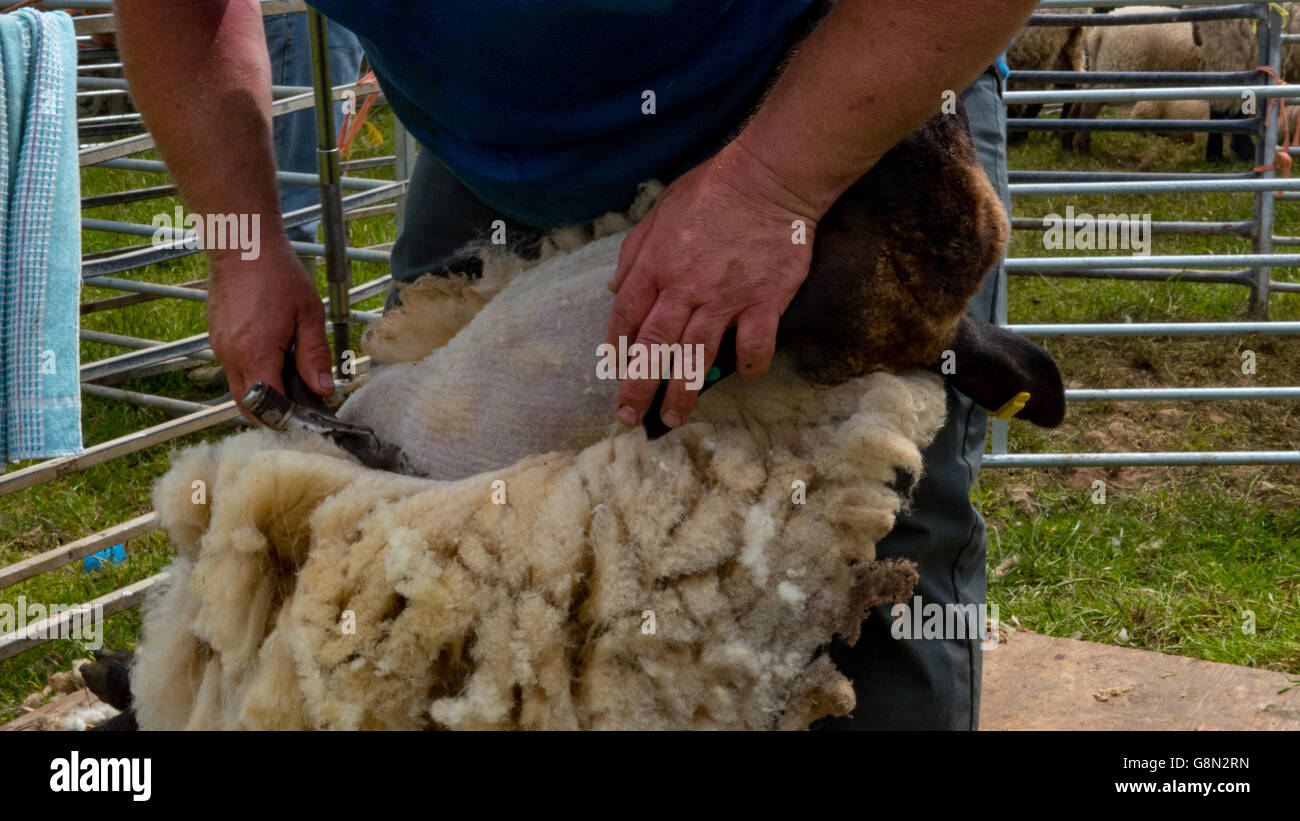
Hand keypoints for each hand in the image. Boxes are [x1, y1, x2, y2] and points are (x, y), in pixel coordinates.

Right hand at [206, 245, 334, 420]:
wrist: (242, 245)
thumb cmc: (277, 274)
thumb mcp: (309, 315)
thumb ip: (315, 356)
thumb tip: (324, 390)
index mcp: (256, 353)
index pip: (268, 407)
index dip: (289, 417)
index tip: (310, 417)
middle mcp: (231, 356)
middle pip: (249, 406)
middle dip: (274, 414)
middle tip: (301, 408)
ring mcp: (219, 348)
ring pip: (239, 389)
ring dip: (264, 394)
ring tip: (291, 380)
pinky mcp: (216, 339)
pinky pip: (234, 370)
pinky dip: (253, 375)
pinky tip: (275, 360)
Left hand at [605, 140, 819, 428]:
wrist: (770, 177)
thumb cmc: (713, 188)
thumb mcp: (660, 209)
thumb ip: (635, 251)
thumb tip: (616, 287)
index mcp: (656, 265)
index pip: (626, 315)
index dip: (617, 348)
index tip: (614, 370)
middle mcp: (685, 287)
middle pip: (655, 346)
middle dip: (638, 386)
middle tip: (629, 416)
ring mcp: (725, 298)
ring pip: (697, 356)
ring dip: (683, 391)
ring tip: (674, 418)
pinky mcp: (764, 301)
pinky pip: (754, 345)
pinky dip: (750, 365)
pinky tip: (747, 375)